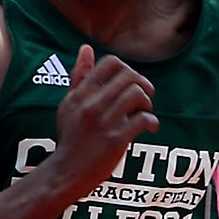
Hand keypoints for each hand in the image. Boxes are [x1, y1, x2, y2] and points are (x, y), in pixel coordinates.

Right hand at [52, 44, 158, 195]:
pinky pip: (143, 120)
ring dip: (148, 103)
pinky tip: (149, 128)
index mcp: (81, 93)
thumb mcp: (69, 104)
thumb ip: (79, 76)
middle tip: (144, 100)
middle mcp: (91, 104)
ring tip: (144, 113)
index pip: (112, 63)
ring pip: (138, 94)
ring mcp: (104, 122)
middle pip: (130, 76)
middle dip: (144, 85)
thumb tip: (86, 47)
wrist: (67, 172)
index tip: (130, 85)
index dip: (128, 70)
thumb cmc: (71, 136)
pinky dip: (152, 122)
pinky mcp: (116, 140)